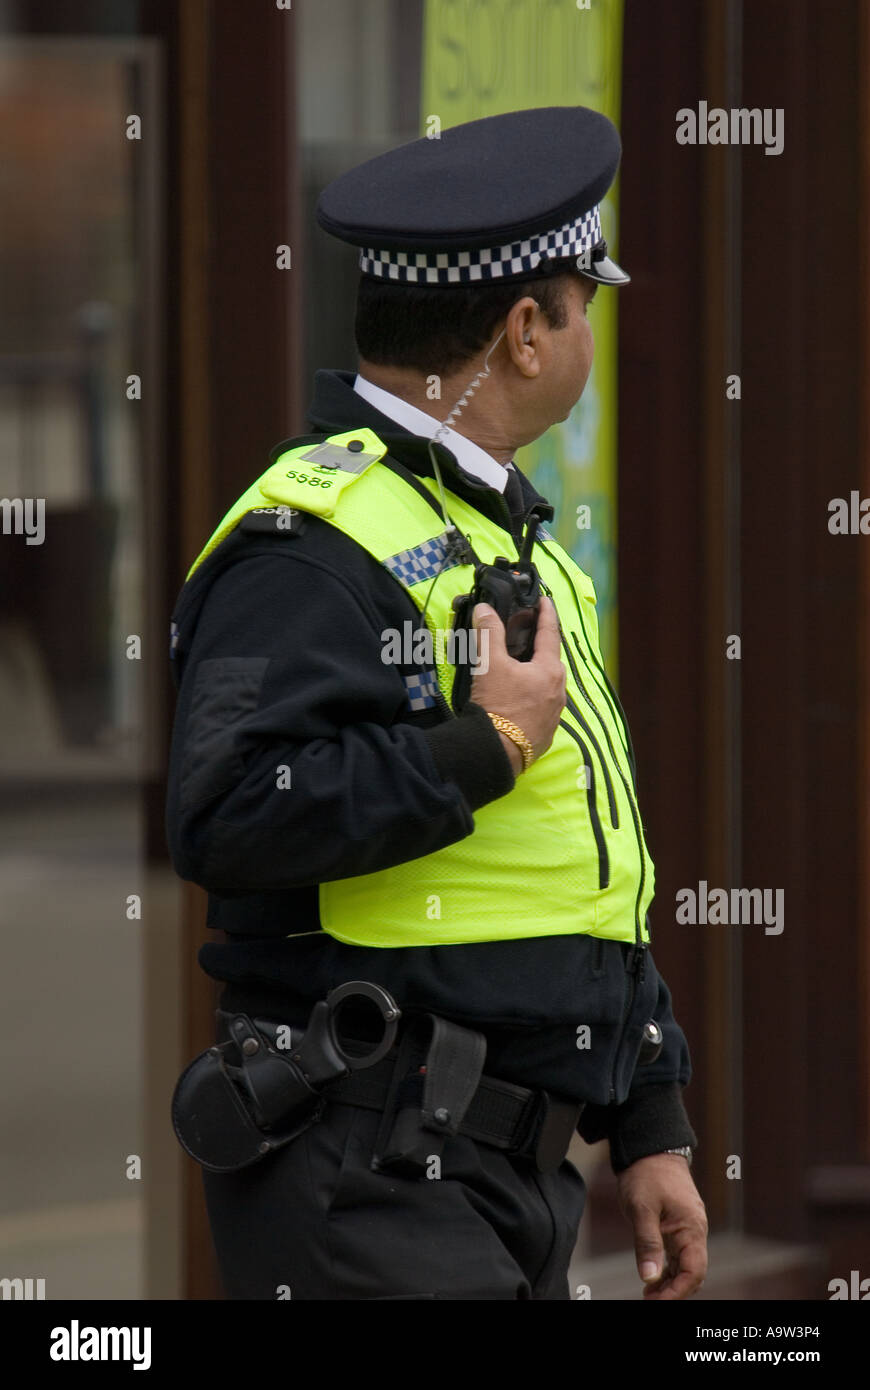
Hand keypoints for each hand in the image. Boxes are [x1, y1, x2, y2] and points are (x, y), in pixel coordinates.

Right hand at [469, 596, 565, 766]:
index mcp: (549, 670)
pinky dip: (532, 695)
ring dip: (536, 672)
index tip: (545, 600)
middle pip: (550, 660)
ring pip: (547, 684)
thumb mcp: (489, 664)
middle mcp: (559, 691)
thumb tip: (485, 609)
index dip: (546, 613)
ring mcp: (554, 714)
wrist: (496, 753)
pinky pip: (541, 705)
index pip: (550, 633)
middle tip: (528, 632)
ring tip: (520, 665)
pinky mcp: (545, 732)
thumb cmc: (498, 705)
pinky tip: (518, 696)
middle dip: (540, 645)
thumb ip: (488, 633)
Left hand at [616, 1153, 707, 1299]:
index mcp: (692, 1227)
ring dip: (670, 1282)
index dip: (677, 1291)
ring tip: (648, 1292)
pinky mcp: (679, 1225)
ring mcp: (688, 1227)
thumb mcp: (641, 1208)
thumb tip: (650, 1277)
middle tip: (648, 1299)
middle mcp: (695, 1230)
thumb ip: (647, 1243)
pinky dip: (669, 1269)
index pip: (694, 1271)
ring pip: (686, 1265)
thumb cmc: (646, 1173)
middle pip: (692, 1273)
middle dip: (673, 1291)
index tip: (655, 1300)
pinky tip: (653, 1276)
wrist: (651, 1147)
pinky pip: (680, 1254)